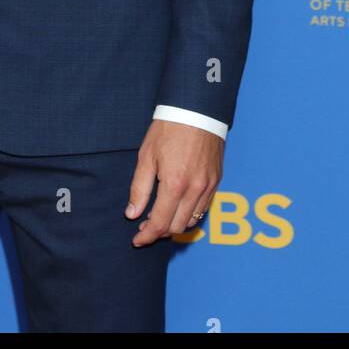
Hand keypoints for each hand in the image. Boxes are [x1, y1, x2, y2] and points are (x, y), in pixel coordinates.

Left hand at [125, 120, 223, 245]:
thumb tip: (132, 214)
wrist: (196, 109)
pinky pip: (204, 207)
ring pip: (192, 220)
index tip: (137, 240)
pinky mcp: (217, 180)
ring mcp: (209, 186)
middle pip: (177, 227)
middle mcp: (195, 189)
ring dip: (175, 224)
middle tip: (145, 225)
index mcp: (174, 184)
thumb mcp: (146, 156)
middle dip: (160, 231)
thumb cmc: (168, 129)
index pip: (160, 223)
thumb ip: (139, 189)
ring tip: (161, 215)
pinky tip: (178, 205)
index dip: (147, 236)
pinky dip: (190, 213)